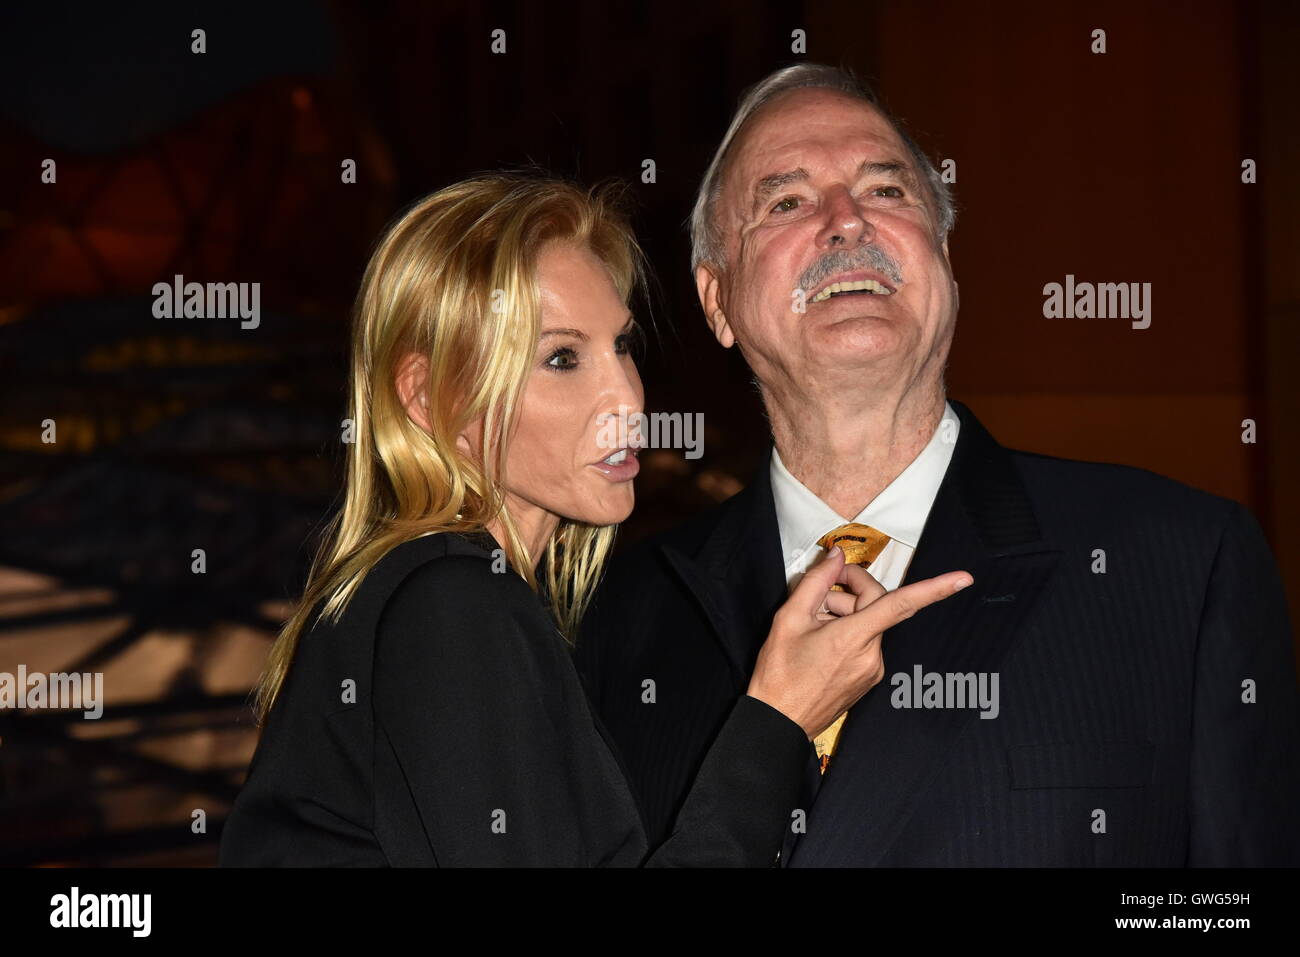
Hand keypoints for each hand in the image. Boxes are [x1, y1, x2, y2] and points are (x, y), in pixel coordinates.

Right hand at [745, 547, 972, 739]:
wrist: (778, 723)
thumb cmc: (779, 675)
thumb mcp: (788, 620)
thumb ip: (815, 582)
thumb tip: (836, 557)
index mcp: (854, 639)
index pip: (901, 605)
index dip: (935, 588)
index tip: (963, 578)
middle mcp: (872, 656)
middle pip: (874, 605)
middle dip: (848, 590)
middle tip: (817, 590)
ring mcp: (872, 671)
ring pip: (868, 624)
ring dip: (843, 613)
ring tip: (809, 624)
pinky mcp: (868, 679)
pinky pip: (864, 643)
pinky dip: (846, 632)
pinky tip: (819, 640)